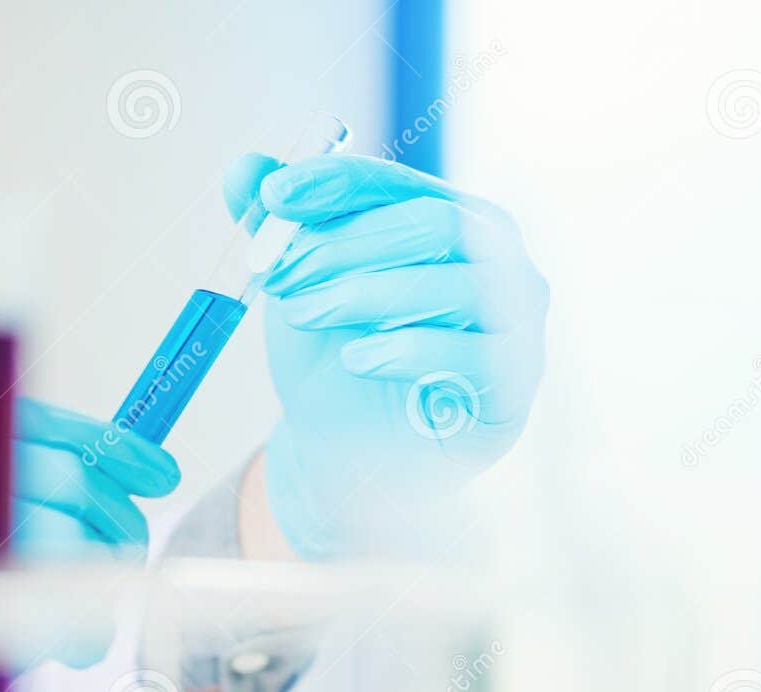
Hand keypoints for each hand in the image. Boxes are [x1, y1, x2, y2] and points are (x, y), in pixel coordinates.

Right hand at [0, 400, 179, 691]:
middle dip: (111, 525)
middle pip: (55, 479)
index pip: (27, 424)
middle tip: (122, 572)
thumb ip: (13, 499)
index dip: (108, 445)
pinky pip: (32, 611)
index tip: (159, 473)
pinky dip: (71, 630)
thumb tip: (124, 479)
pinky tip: (69, 650)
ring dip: (93, 583)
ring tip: (82, 630)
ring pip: (53, 539)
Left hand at [223, 153, 547, 557]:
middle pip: (438, 224)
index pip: (403, 183)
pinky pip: (478, 357)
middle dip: (348, 245)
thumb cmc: (333, 358)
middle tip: (282, 274)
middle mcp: (502, 262)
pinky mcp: (517, 385)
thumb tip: (241, 167)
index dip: (336, 183)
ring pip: (459, 285)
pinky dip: (410, 351)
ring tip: (305, 314)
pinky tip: (355, 360)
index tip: (272, 199)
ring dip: (369, 294)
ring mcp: (519, 323)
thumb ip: (277, 227)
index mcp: (455, 220)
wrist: (346, 455)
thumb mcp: (298, 287)